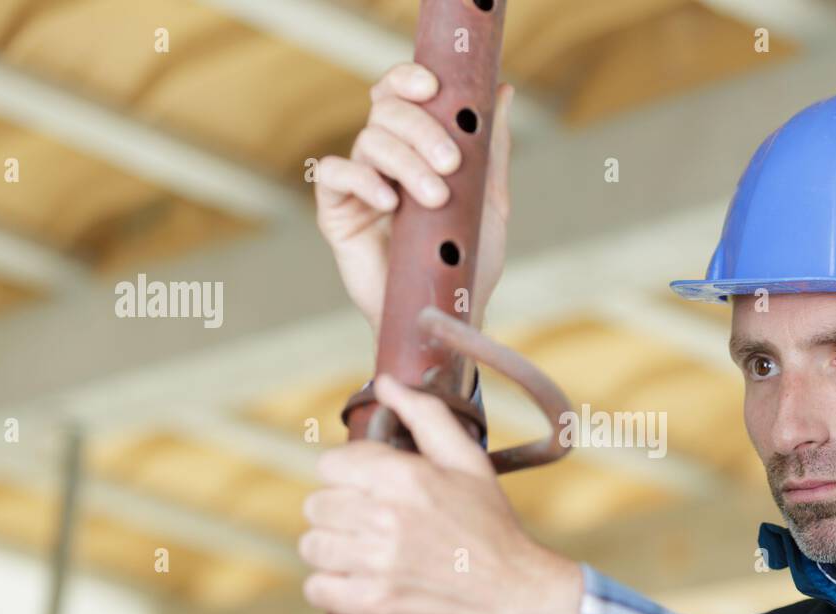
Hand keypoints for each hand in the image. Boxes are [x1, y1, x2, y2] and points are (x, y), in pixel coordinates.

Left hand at [299, 375, 581, 613]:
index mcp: (406, 477)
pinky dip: (334, 589)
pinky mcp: (373, 605)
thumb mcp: (470, 463)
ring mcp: (377, 563)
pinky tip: (363, 584)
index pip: (330, 464)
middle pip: (316, 505)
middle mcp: (386, 516)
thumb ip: (426, 415)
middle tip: (372, 527)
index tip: (369, 491)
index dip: (347, 477)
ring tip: (365, 556)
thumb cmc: (493, 530)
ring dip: (333, 551)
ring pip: (312, 545)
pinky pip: (317, 588)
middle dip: (340, 514)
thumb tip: (386, 383)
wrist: (518, 600)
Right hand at [314, 63, 513, 335]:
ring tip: (434, 198)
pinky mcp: (337, 212)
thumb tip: (501, 91)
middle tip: (451, 163)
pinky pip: (334, 176)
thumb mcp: (488, 200)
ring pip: (370, 141)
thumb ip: (491, 148)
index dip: (408, 79)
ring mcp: (359, 184)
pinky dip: (361, 180)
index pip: (401, 94)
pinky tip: (389, 203)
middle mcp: (384, 158)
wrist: (447, 313)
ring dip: (406, 162)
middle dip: (421, 129)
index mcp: (416, 147)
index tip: (433, 85)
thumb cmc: (466, 260)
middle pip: (387, 111)